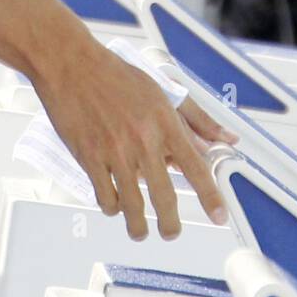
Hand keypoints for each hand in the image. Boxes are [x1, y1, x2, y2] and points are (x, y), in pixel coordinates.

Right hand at [32, 39, 237, 239]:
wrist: (70, 64)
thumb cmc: (114, 74)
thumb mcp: (159, 91)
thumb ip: (195, 118)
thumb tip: (225, 138)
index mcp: (164, 123)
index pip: (196, 167)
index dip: (210, 196)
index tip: (219, 216)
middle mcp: (143, 141)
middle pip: (165, 197)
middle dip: (170, 224)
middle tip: (171, 232)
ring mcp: (115, 151)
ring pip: (133, 206)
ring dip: (137, 226)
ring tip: (139, 232)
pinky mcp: (89, 157)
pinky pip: (105, 196)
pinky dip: (111, 206)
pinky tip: (112, 204)